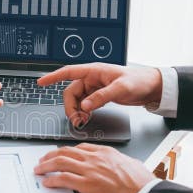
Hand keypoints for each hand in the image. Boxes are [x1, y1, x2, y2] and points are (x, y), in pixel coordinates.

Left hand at [34, 143, 155, 192]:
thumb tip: (119, 166)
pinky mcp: (88, 185)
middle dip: (51, 156)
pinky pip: (64, 179)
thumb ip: (120, 164)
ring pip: (60, 163)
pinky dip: (52, 180)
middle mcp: (96, 158)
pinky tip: (47, 183)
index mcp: (106, 153)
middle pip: (66, 152)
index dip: (67, 151)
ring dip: (46, 166)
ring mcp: (90, 171)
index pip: (81, 148)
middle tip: (43, 160)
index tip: (60, 154)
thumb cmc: (143, 185)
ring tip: (39, 170)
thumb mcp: (131, 166)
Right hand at [37, 63, 162, 125]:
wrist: (152, 87)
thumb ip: (101, 97)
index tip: (41, 82)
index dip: (53, 77)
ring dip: (76, 111)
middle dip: (70, 106)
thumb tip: (85, 106)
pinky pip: (85, 104)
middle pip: (71, 92)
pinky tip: (87, 118)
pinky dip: (83, 112)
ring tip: (83, 121)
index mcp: (94, 71)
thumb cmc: (139, 81)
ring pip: (77, 100)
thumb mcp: (121, 88)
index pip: (68, 72)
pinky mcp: (99, 95)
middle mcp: (92, 78)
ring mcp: (95, 87)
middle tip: (76, 119)